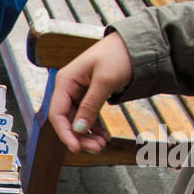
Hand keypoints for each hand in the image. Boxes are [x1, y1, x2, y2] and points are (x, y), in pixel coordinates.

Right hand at [46, 31, 133, 153]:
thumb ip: (90, 105)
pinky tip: (103, 136)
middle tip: (97, 148)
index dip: (65, 133)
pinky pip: (87, 116)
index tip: (76, 148)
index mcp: (65, 81)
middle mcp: (68, 88)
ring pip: (77, 121)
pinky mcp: (89, 96)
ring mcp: (78, 92)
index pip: (57, 113)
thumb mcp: (105, 81)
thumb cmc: (119, 55)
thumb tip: (78, 128)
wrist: (137, 45)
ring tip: (102, 144)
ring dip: (87, 135)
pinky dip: (94, 128)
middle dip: (80, 137)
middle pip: (67, 120)